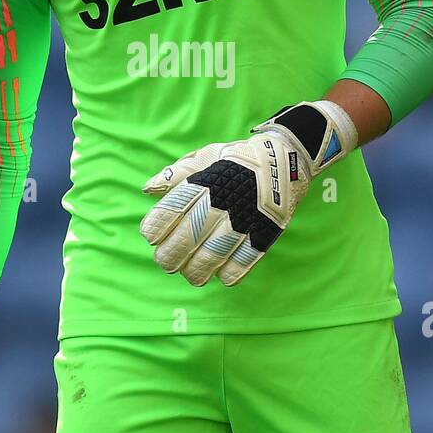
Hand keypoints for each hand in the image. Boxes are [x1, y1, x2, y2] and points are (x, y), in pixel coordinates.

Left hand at [139, 99, 357, 286]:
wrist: (285, 159)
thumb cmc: (237, 160)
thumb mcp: (205, 157)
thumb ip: (176, 175)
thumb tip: (147, 189)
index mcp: (204, 182)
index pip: (173, 208)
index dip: (157, 226)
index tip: (150, 236)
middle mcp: (222, 202)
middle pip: (189, 236)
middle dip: (171, 255)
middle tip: (165, 262)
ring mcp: (244, 219)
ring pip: (213, 254)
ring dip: (196, 270)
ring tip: (189, 274)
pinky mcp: (264, 232)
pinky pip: (244, 261)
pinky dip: (229, 273)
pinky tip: (219, 275)